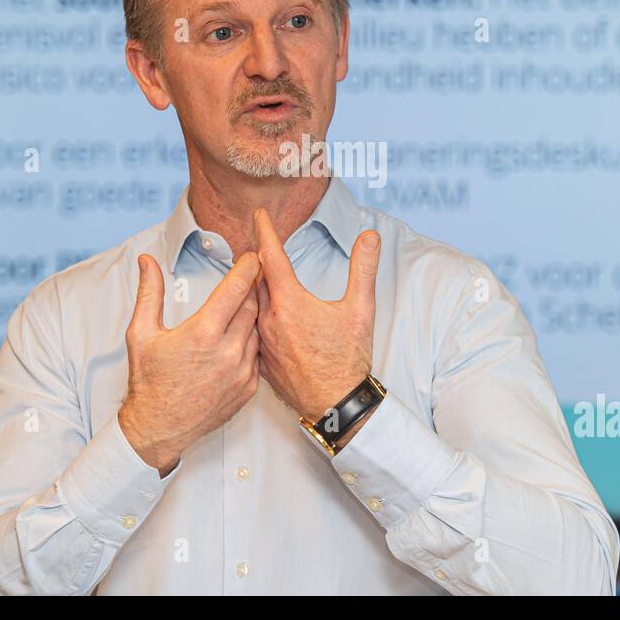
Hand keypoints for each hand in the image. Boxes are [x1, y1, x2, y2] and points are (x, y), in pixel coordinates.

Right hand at [119, 251, 261, 475]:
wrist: (158, 427)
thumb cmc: (149, 382)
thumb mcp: (141, 333)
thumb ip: (149, 292)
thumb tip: (147, 261)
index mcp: (203, 333)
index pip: (237, 288)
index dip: (247, 267)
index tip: (250, 257)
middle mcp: (228, 351)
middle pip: (252, 306)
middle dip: (252, 288)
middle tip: (249, 276)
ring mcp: (242, 371)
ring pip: (259, 330)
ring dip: (254, 315)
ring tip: (244, 305)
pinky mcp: (248, 388)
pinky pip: (258, 355)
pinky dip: (252, 342)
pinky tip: (240, 337)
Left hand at [252, 207, 380, 428]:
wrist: (337, 405)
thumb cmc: (348, 360)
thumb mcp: (361, 309)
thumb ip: (363, 269)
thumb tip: (369, 238)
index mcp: (290, 303)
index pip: (271, 256)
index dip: (264, 231)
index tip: (258, 214)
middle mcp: (268, 320)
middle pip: (255, 278)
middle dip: (256, 257)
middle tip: (257, 240)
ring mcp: (261, 342)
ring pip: (250, 304)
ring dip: (253, 286)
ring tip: (255, 272)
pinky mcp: (261, 360)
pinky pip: (251, 329)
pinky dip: (252, 314)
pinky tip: (258, 314)